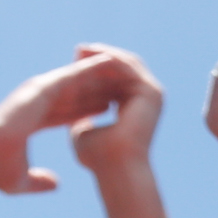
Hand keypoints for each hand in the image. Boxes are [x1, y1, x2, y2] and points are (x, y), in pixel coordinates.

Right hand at [0, 51, 147, 196]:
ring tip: (121, 68)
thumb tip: (56, 185)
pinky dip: (91, 67)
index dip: (86, 111)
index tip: (106, 109)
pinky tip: (110, 62)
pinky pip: (73, 73)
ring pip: (76, 81)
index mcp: (32, 121)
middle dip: (97, 90)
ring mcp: (38, 93)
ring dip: (98, 75)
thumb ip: (38, 182)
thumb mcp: (21, 180)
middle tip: (121, 87)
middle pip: (75, 95)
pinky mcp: (41, 87)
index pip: (66, 114)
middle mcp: (36, 103)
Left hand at [65, 46, 165, 174]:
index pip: (114, 81)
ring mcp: (152, 95)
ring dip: (102, 54)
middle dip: (98, 57)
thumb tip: (65, 113)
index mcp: (132, 108)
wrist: (114, 168)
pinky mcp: (151, 92)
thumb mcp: (81, 131)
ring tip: (81, 49)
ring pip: (126, 64)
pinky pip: (128, 66)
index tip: (71, 62)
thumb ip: (78, 118)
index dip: (93, 70)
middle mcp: (145, 100)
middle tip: (77, 49)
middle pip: (121, 69)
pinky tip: (91, 54)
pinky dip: (109, 58)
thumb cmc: (97, 158)